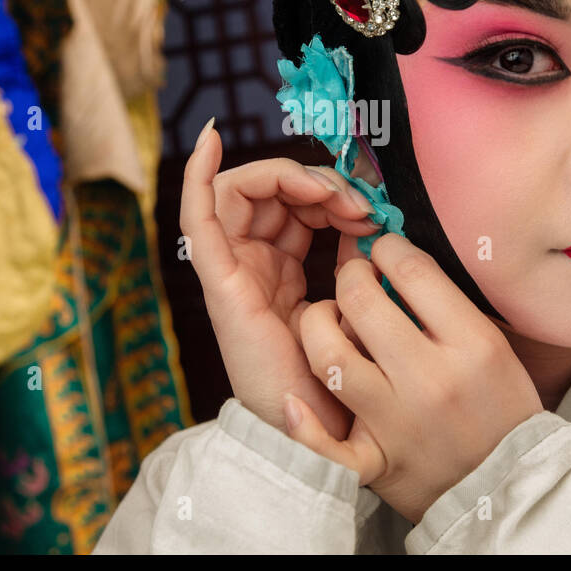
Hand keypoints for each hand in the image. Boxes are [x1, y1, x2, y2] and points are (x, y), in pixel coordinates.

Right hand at [180, 118, 379, 438]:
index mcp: (279, 270)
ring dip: (288, 175)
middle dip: (316, 181)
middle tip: (359, 203)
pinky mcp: (220, 280)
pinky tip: (210, 137)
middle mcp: (251, 264)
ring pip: (243, 189)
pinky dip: (197, 172)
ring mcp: (232, 269)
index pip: (294, 203)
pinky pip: (198, 216)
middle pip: (270, 189)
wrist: (315, 433)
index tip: (371, 210)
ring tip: (333, 196)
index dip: (330, 192)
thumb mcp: (356, 310)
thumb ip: (358, 267)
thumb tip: (373, 225)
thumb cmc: (336, 379)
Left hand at [282, 232, 543, 523]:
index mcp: (472, 345)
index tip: (384, 251)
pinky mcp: (377, 463)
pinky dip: (305, 427)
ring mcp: (397, 422)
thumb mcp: (494, 347)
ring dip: (318, 327)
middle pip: (362, 302)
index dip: (389, 249)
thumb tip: (397, 263)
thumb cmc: (503, 409)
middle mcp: (431, 380)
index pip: (413, 271)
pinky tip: (295, 402)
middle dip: (351, 276)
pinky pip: (328, 448)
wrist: (512, 488)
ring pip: (329, 357)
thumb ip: (446, 306)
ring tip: (327, 322)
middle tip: (355, 280)